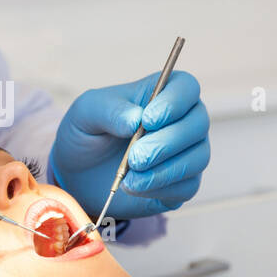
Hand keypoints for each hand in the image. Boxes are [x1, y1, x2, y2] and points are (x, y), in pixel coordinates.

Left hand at [49, 71, 209, 220]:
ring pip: (197, 158)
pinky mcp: (182, 182)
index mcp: (162, 93)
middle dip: (167, 143)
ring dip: (164, 170)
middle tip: (135, 157)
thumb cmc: (88, 133)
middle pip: (197, 124)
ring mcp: (186, 152)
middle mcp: (181, 120)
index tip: (148, 120)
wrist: (79, 172)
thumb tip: (135, 118)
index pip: (186, 88)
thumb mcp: (87, 113)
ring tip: (129, 177)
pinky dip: (161, 188)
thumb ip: (109, 110)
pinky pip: (187, 186)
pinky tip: (135, 187)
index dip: (174, 102)